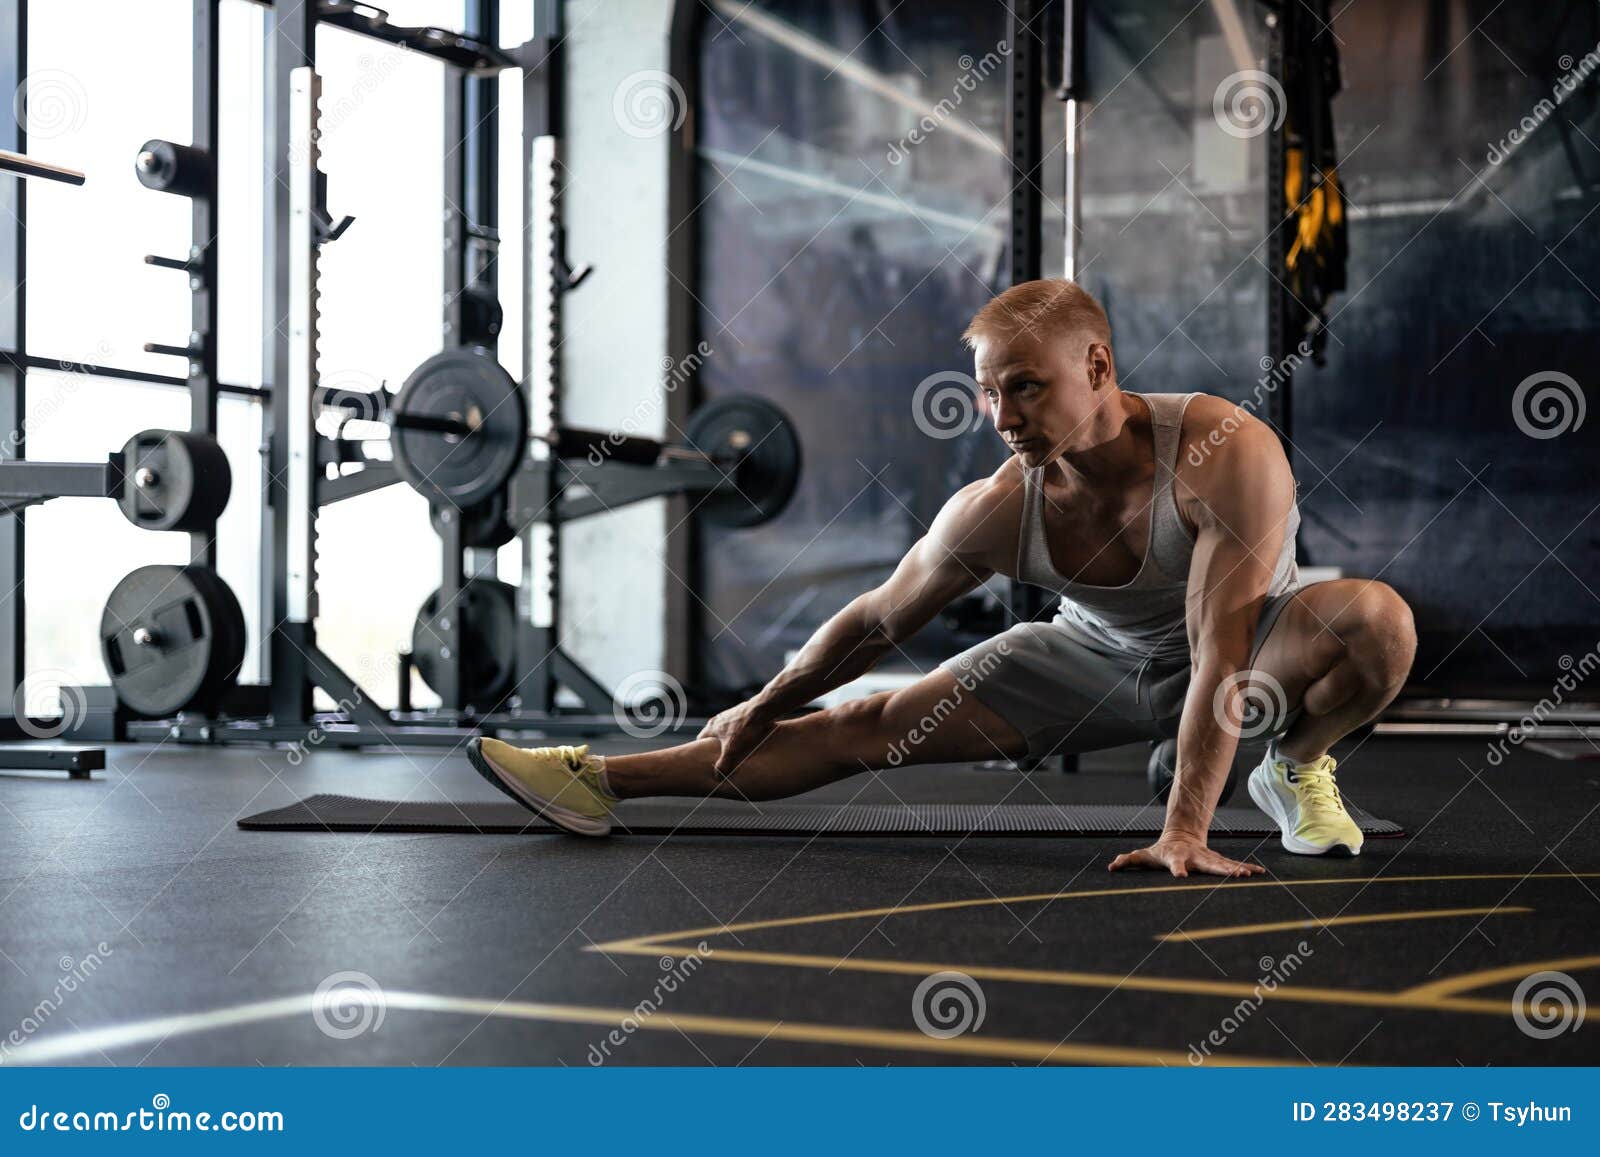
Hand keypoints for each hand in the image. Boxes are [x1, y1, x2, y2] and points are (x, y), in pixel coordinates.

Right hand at [697, 700, 776, 778]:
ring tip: (737, 751)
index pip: (700, 739)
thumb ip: (724, 765)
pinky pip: (738, 726)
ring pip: (726, 730)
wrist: (762, 710)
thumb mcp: (732, 750)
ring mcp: (731, 715)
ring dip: (729, 740)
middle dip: (716, 746)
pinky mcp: (743, 714)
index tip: (704, 758)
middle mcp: (719, 719)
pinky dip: (741, 734)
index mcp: (713, 727)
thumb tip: (718, 777)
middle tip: (722, 757)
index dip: (700, 749)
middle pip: (713, 735)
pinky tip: (749, 741)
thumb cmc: (745, 728)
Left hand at [1107, 835, 1264, 878]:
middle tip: (1233, 876)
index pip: (1175, 864)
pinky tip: (1260, 872)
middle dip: (1220, 870)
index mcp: (1176, 857)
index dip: (1177, 869)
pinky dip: (1246, 868)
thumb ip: (1129, 860)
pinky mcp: (1218, 861)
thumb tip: (1112, 866)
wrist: (1181, 836)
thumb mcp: (1144, 855)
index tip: (1181, 876)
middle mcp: (1194, 857)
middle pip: (1207, 864)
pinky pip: (1233, 865)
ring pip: (1224, 864)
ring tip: (1250, 874)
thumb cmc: (1161, 851)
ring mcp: (1208, 858)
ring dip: (1237, 870)